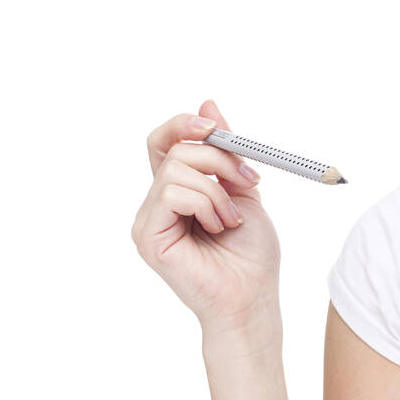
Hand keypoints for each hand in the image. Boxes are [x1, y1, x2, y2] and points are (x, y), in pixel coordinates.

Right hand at [131, 99, 280, 331]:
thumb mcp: (243, 189)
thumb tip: (207, 102)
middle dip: (218, 157)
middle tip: (248, 182)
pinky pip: (171, 194)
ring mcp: (148, 220)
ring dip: (216, 190)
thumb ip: (224, 151)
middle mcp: (157, 203)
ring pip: (175, 170)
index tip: (215, 126)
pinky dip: (204, 205)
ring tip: (232, 219)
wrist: (253, 297)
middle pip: (173, 149)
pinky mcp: (146, 236)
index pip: (165, 142)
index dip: (184, 125)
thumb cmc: (251, 254)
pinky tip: (218, 228)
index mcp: (178, 191)